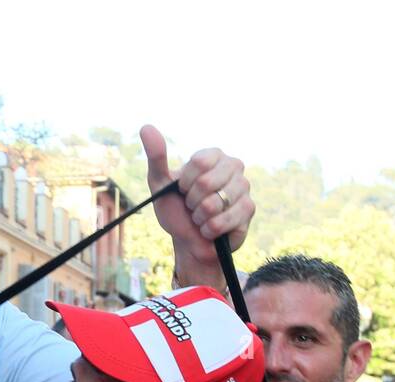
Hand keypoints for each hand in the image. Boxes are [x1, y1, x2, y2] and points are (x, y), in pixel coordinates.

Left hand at [141, 125, 252, 282]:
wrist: (189, 241)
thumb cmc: (177, 210)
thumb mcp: (160, 184)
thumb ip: (156, 157)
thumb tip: (146, 127)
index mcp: (213, 155)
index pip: (199, 162)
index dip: (185, 183)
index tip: (183, 190)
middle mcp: (233, 166)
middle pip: (206, 183)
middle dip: (192, 202)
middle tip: (193, 207)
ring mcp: (244, 187)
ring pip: (214, 204)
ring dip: (199, 218)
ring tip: (202, 218)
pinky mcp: (248, 209)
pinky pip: (222, 221)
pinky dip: (209, 230)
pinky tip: (211, 230)